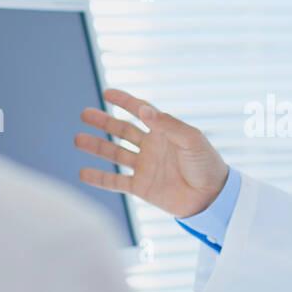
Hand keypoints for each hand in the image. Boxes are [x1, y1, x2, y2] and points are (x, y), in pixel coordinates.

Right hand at [76, 88, 228, 217]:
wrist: (213, 198)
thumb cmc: (207, 165)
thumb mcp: (191, 140)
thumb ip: (168, 124)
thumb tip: (144, 109)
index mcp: (165, 132)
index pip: (141, 112)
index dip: (125, 102)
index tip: (107, 93)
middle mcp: (153, 147)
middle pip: (123, 131)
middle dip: (104, 122)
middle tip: (85, 114)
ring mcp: (146, 167)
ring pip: (116, 154)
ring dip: (97, 147)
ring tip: (78, 139)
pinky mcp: (143, 188)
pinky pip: (116, 182)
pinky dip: (100, 178)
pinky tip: (83, 173)